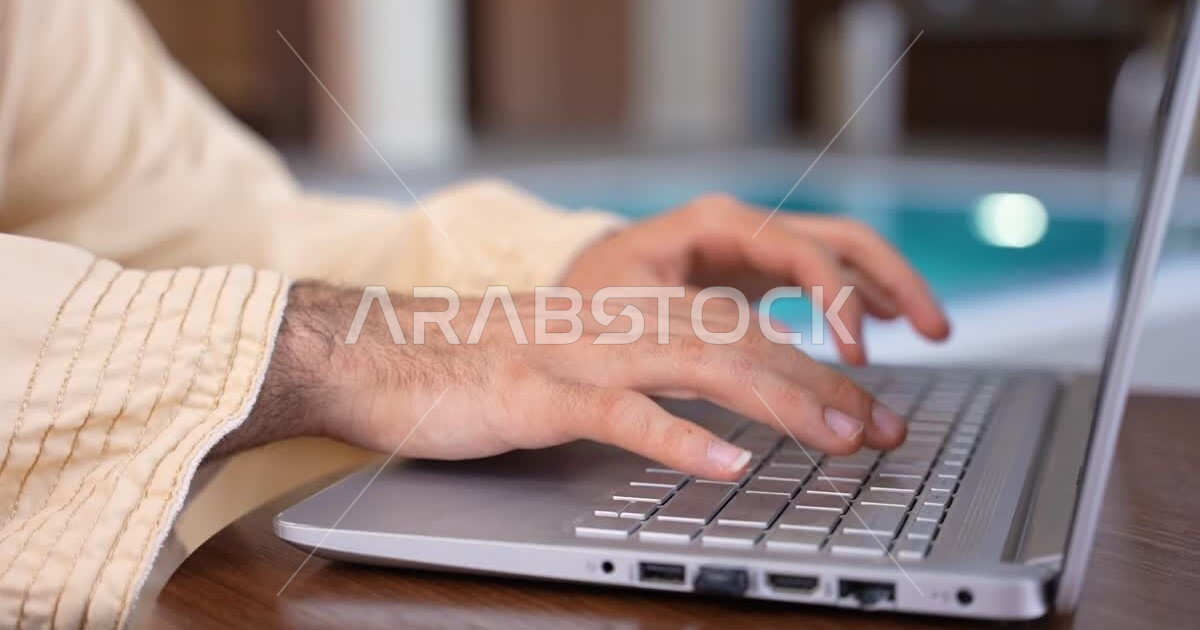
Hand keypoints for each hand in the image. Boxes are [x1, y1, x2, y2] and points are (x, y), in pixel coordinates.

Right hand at [223, 282, 908, 479]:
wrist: (397, 356)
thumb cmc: (496, 368)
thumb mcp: (588, 363)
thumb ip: (654, 373)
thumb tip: (726, 410)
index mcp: (637, 314)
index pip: (748, 331)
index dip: (816, 367)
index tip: (871, 408)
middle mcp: (622, 323)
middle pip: (744, 342)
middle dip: (823, 384)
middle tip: (885, 428)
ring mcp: (585, 356)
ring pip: (701, 364)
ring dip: (778, 400)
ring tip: (839, 436)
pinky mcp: (544, 394)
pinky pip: (621, 414)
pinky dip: (678, 438)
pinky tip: (727, 464)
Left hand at [562, 194, 950, 364]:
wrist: (565, 295)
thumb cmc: (589, 299)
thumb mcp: (635, 311)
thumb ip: (701, 329)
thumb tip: (768, 355)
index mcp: (717, 224)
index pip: (803, 252)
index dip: (840, 301)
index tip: (858, 355)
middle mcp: (743, 229)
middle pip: (841, 240)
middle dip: (893, 282)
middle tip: (934, 330)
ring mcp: (751, 249)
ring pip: (840, 256)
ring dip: (886, 289)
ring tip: (927, 329)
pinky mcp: (751, 275)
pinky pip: (819, 281)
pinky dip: (853, 302)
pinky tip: (874, 332)